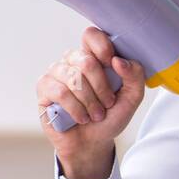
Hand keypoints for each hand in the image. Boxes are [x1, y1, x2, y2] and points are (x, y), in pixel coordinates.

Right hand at [36, 26, 144, 178]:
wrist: (92, 143)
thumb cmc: (110, 117)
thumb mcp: (131, 99)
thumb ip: (134, 77)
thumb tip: (118, 61)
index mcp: (93, 56)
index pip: (91, 35)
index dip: (102, 47)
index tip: (112, 65)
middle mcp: (73, 60)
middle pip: (86, 61)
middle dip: (102, 88)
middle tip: (107, 105)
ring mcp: (56, 72)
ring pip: (74, 78)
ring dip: (90, 102)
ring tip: (95, 115)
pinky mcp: (44, 87)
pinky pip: (60, 91)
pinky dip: (76, 109)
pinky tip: (81, 117)